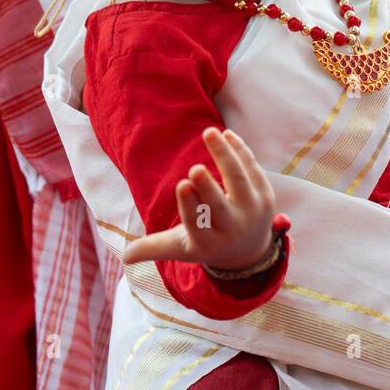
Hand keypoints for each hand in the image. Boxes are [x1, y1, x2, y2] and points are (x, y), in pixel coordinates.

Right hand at [122, 127, 277, 270]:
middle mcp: (232, 228)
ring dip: (225, 155)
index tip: (182, 185)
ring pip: (239, 180)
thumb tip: (124, 257)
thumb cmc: (206, 243)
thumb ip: (153, 248)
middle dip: (208, 187)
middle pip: (220, 205)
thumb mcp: (180, 249)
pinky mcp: (265, 196)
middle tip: (196, 168)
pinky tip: (226, 134)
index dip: (190, 205)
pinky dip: (240, 150)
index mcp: (207, 242)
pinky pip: (252, 169)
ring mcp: (252, 212)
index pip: (197, 223)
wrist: (249, 250)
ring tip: (209, 132)